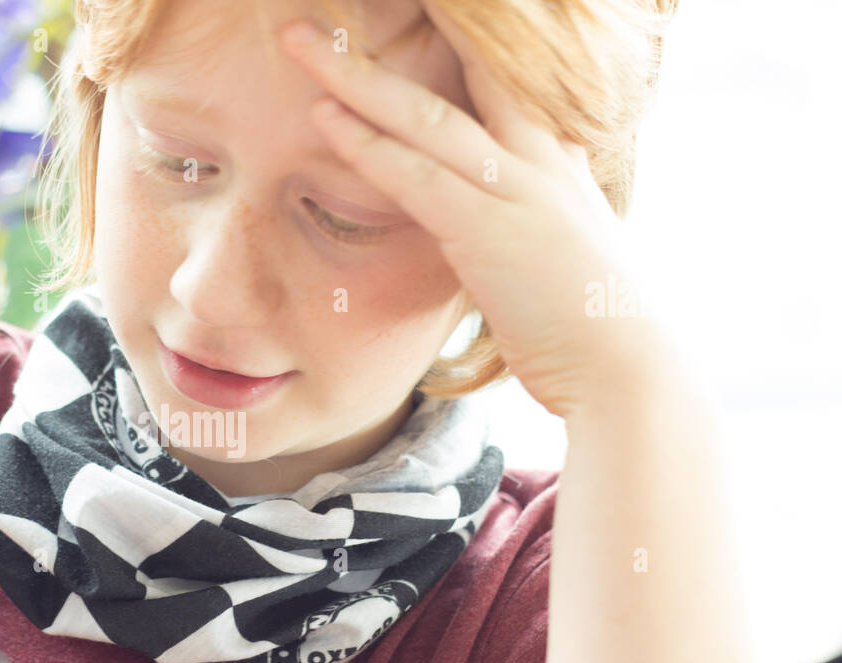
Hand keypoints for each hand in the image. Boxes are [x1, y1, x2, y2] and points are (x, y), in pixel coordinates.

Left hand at [279, 1, 660, 418]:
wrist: (621, 366)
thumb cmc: (580, 316)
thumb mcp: (554, 240)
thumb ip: (518, 205)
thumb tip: (478, 202)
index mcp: (554, 153)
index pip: (500, 72)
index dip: (459, 32)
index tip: (413, 7)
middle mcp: (540, 155)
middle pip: (462, 69)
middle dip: (400, 34)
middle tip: (329, 15)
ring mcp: (517, 189)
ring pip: (424, 116)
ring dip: (354, 78)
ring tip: (300, 44)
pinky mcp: (489, 232)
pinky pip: (416, 177)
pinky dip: (367, 147)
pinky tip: (324, 118)